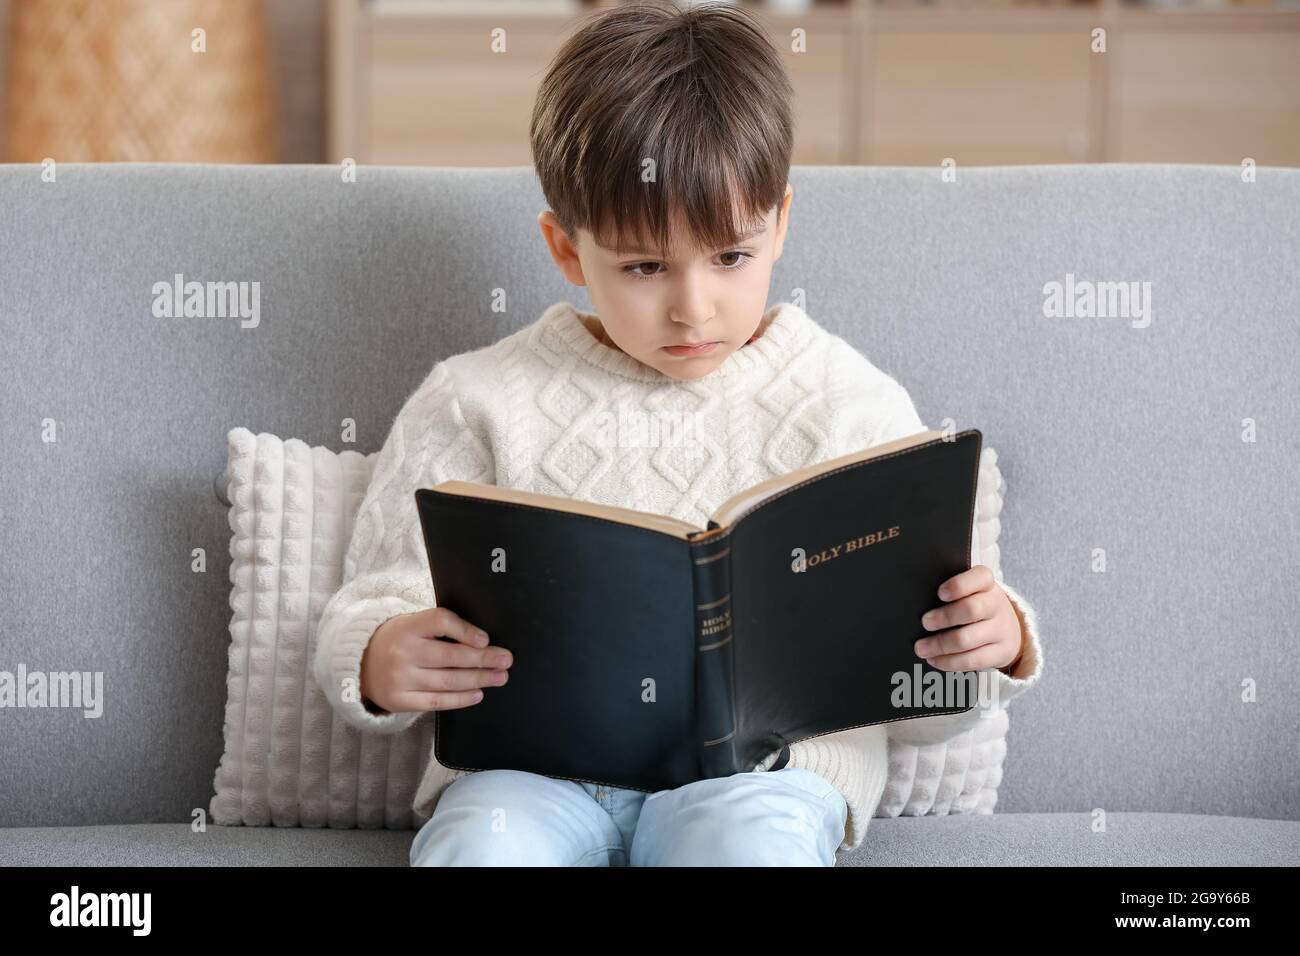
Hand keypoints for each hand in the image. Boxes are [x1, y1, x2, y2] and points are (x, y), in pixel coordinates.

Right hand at [360, 607, 512, 713]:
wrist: (359, 663)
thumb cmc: (399, 640)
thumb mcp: (412, 624)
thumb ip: (441, 627)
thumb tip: (483, 639)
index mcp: (407, 626)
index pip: (440, 621)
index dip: (465, 630)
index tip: (486, 639)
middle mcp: (402, 652)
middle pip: (450, 656)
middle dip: (483, 659)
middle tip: (506, 660)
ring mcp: (400, 678)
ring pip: (448, 681)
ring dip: (479, 679)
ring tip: (499, 677)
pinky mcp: (399, 700)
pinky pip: (437, 701)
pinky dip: (460, 699)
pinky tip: (478, 693)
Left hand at [913, 565, 1022, 672]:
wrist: (1009, 630)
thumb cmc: (975, 606)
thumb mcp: (970, 593)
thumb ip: (949, 593)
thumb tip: (916, 603)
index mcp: (986, 584)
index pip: (980, 577)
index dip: (959, 585)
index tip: (940, 593)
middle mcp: (996, 605)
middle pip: (971, 610)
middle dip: (945, 617)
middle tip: (925, 622)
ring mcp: (1000, 630)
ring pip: (968, 639)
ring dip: (940, 645)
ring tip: (921, 648)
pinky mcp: (1000, 653)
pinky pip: (973, 660)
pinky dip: (950, 662)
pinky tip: (935, 660)